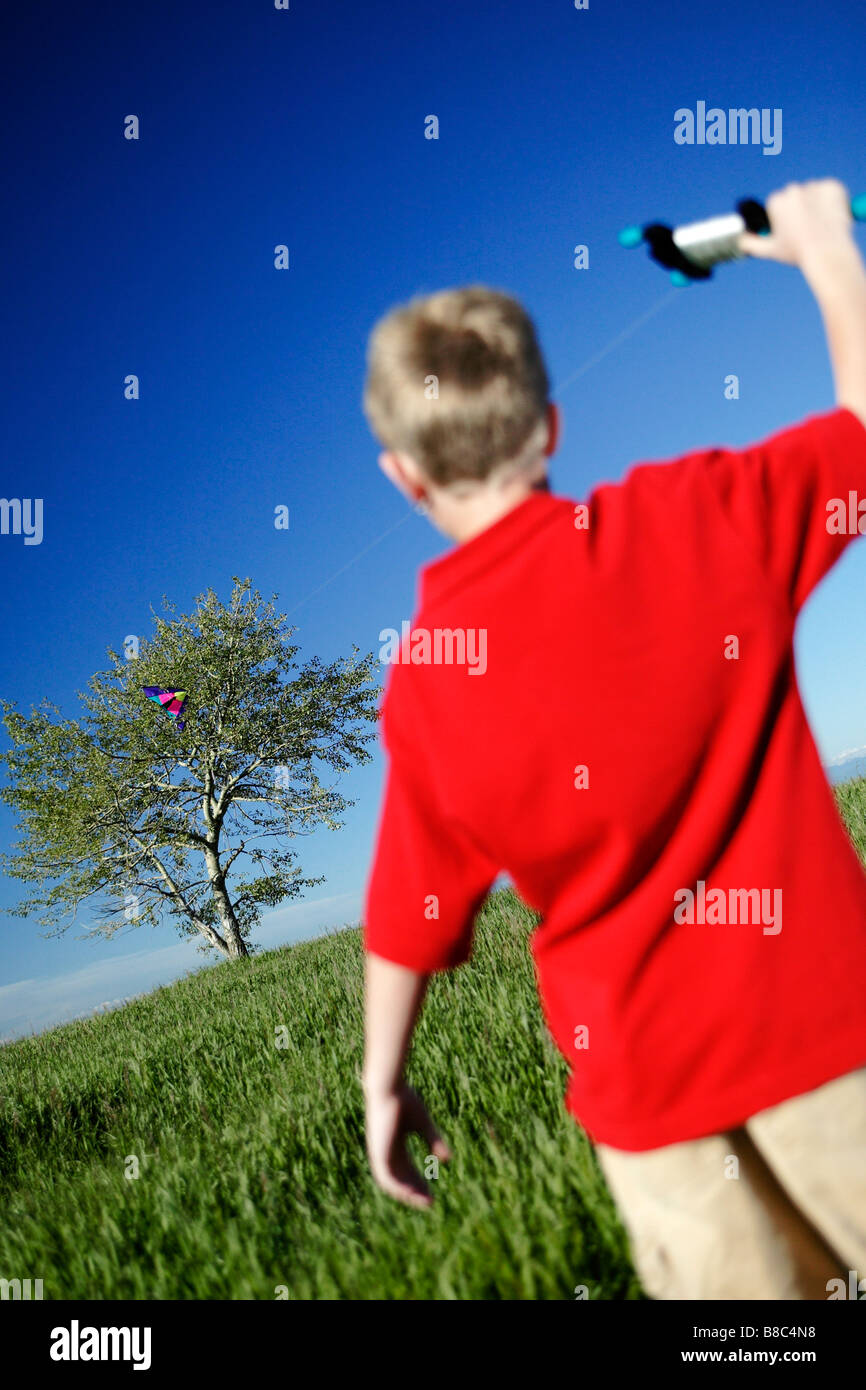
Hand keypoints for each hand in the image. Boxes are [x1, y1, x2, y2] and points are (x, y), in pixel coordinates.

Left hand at [363, 1079, 451, 1207]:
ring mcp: (380, 1153)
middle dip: (415, 1190)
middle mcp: (385, 1152)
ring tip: (423, 1202)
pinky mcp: (378, 1152)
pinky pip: (386, 1177)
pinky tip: (410, 1194)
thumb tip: (447, 1160)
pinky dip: (398, 1187)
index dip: (419, 1182)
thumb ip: (433, 1140)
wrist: (388, 1088)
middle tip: (430, 1202)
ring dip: (407, 1193)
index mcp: (394, 1144)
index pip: (406, 1169)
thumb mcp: (424, 1123)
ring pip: (392, 1181)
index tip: (431, 1192)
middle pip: (401, 1178)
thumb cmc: (405, 1100)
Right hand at [739, 179, 853, 268]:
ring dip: (816, 204)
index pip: (778, 204)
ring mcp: (814, 186)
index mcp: (776, 201)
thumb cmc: (797, 253)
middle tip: (808, 229)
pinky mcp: (833, 186)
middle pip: (796, 197)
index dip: (785, 219)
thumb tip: (740, 239)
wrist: (827, 253)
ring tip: (820, 225)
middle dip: (800, 209)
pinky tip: (830, 217)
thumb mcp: (770, 250)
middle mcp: (793, 190)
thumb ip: (750, 243)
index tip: (792, 231)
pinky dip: (832, 201)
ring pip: (814, 193)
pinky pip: (830, 190)